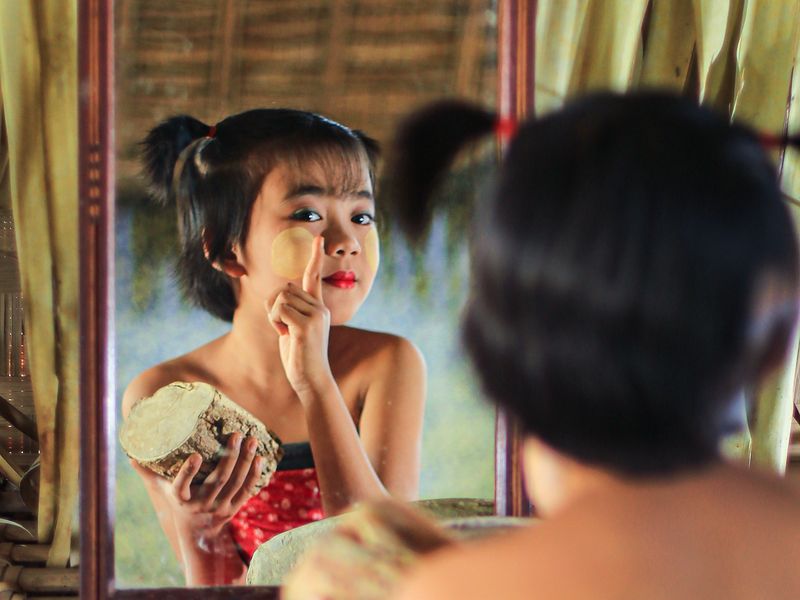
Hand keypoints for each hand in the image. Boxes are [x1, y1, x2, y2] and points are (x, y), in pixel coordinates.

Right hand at [130, 432, 264, 539]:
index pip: (181, 487)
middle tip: (236, 434)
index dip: (187, 472)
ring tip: (251, 440)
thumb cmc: (178, 504)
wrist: (198, 535)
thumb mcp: (162, 491)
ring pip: (236, 483)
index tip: (195, 455)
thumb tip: (132, 455)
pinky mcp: (234, 509)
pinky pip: (246, 491)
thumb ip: (149, 473)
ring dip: (245, 461)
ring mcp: (220, 508)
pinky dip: (254, 475)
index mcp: (181, 499)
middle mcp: (201, 505)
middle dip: (229, 456)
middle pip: (218, 480)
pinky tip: (259, 458)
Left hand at [267, 236, 333, 397]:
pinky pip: (279, 310)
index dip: (314, 257)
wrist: (312, 380)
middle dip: (273, 306)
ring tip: (284, 332)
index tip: (318, 238)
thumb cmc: (300, 357)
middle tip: (280, 326)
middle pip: (284, 288)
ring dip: (273, 315)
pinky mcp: (307, 326)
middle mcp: (320, 308)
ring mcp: (316, 316)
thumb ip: (291, 311)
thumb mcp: (294, 330)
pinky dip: (275, 322)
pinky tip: (284, 335)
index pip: (314, 277)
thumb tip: (281, 295)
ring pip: (280, 298)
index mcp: (318, 307)